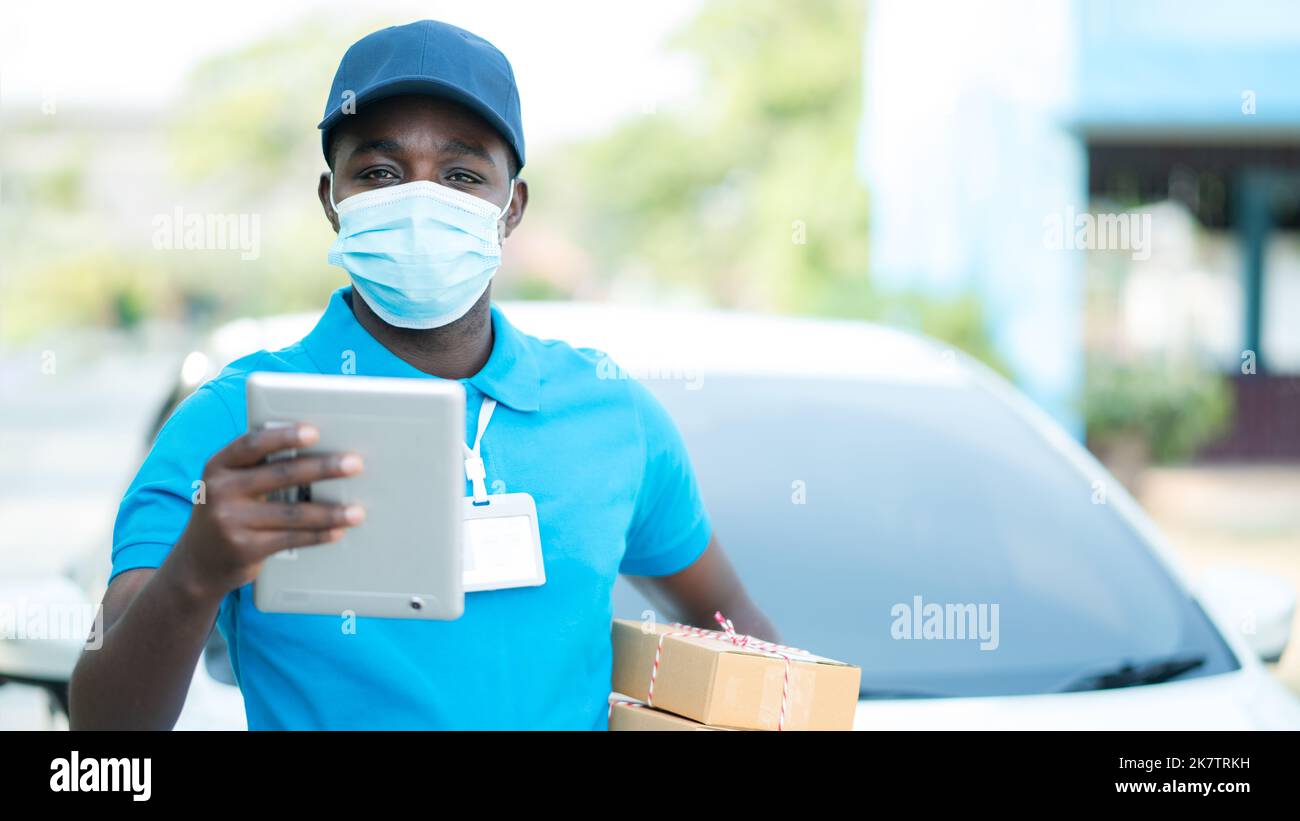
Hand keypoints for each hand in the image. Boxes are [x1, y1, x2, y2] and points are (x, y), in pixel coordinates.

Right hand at [167, 423, 364, 602]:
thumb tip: (319, 452)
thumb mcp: (231, 485)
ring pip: (292, 512)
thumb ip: (260, 467)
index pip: (253, 444)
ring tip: (357, 510)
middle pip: (281, 474)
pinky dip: (318, 535)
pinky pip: (290, 539)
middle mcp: (220, 490)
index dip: (284, 436)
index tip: (314, 431)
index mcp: (218, 466)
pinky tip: (338, 531)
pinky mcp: (244, 549)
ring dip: (331, 511)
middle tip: (354, 464)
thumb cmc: (228, 513)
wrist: (198, 564)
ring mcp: (230, 521)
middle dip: (323, 468)